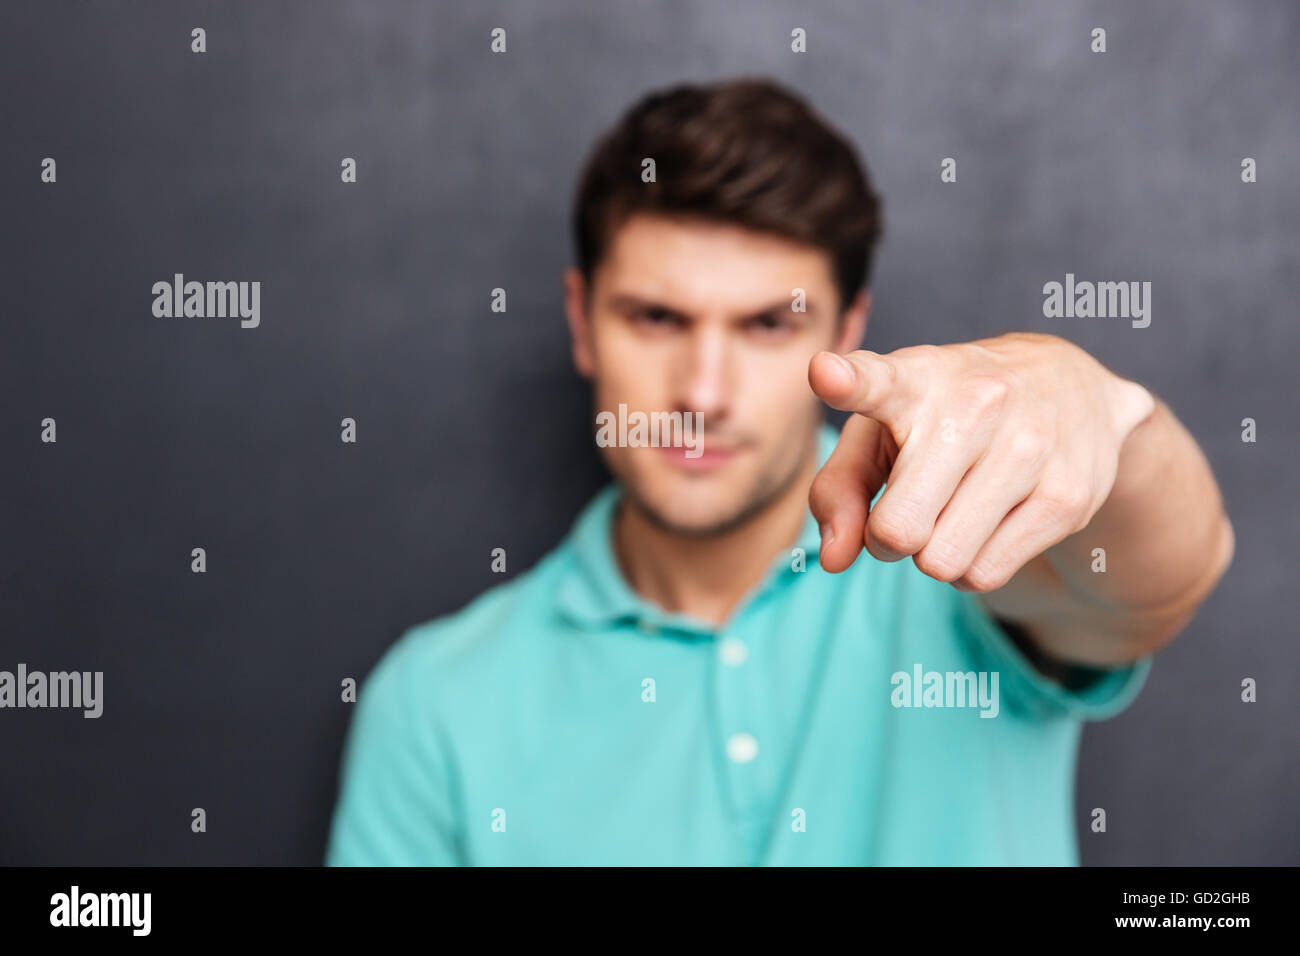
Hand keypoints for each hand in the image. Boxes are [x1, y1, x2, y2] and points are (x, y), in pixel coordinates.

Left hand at [807, 332, 1154, 591]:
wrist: (1072, 389)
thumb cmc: (946, 419)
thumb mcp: (880, 433)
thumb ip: (838, 490)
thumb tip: (833, 559)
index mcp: (915, 379)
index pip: (878, 380)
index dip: (848, 382)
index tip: (827, 375)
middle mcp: (975, 404)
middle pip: (900, 529)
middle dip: (890, 538)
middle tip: (910, 506)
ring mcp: (1029, 447)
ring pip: (943, 561)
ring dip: (935, 554)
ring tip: (955, 508)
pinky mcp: (1067, 496)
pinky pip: (985, 575)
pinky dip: (973, 567)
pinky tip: (989, 523)